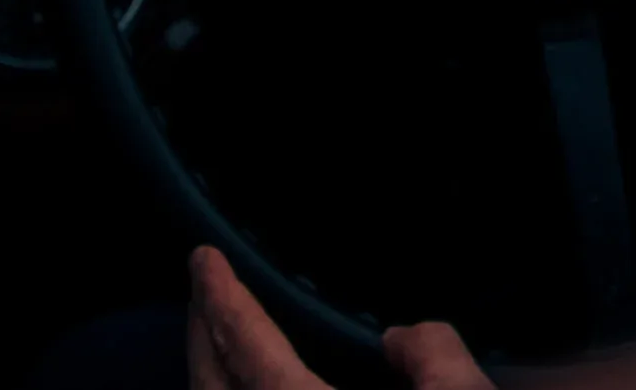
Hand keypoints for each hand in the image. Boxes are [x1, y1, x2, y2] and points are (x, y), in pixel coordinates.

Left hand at [188, 247, 488, 389]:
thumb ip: (436, 357)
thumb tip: (403, 336)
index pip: (246, 346)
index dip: (220, 298)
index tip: (203, 259)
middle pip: (211, 381)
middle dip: (200, 329)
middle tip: (202, 287)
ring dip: (209, 369)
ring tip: (217, 335)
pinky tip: (250, 385)